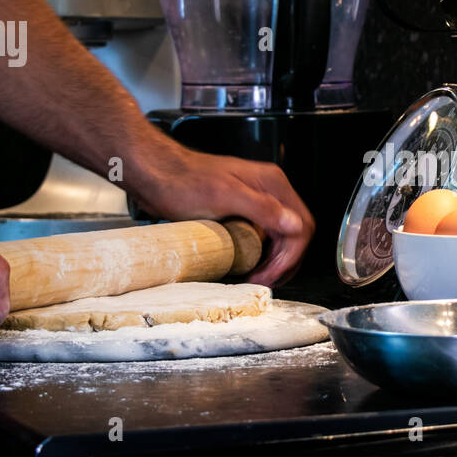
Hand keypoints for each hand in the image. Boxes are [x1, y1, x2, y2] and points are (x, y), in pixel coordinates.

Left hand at [132, 146, 314, 287]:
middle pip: (295, 234)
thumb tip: (294, 225)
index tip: (270, 275)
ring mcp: (257, 201)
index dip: (289, 257)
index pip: (301, 226)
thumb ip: (262, 208)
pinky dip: (263, 256)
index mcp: (272, 184)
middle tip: (264, 282)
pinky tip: (250, 267)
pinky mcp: (243, 212)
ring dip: (275, 262)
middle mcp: (269, 191)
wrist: (155, 173)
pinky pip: (264, 237)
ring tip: (258, 279)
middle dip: (285, 263)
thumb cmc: (182, 180)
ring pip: (282, 238)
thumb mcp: (224, 195)